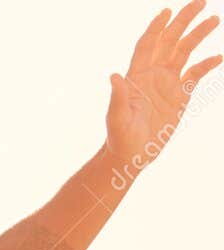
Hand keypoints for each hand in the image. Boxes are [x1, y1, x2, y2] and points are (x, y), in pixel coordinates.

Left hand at [105, 2, 221, 177]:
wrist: (130, 155)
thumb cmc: (119, 137)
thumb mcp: (117, 118)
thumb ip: (117, 97)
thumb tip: (114, 76)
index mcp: (137, 76)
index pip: (148, 44)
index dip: (156, 27)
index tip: (167, 12)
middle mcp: (153, 75)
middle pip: (170, 41)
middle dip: (183, 21)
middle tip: (201, 2)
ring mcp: (167, 84)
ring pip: (184, 53)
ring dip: (197, 36)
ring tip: (213, 20)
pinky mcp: (179, 96)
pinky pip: (195, 74)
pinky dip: (206, 65)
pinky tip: (218, 56)